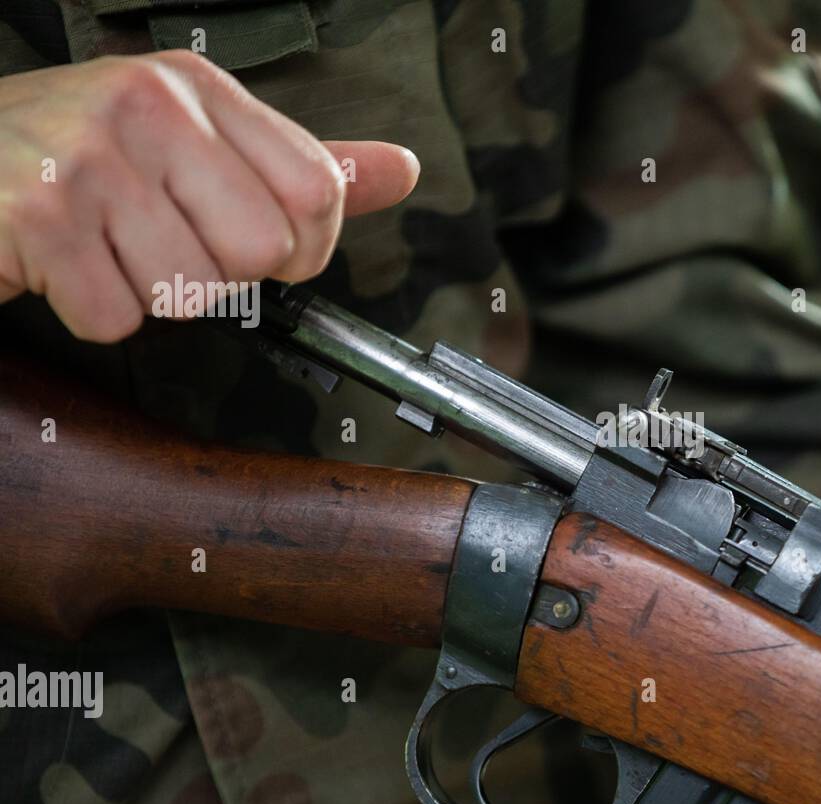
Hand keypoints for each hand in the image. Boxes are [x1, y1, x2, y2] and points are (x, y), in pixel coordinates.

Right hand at [0, 50, 419, 342]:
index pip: (317, 192)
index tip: (261, 248)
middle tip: (162, 243)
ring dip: (151, 295)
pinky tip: (70, 265)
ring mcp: (89, 157)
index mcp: (197, 89)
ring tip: (108, 248)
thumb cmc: (79, 159)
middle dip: (218, 275)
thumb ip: (301, 164)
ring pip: (191, 292)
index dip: (300, 248)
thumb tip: (401, 170)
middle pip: (260, 251)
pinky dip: (93, 312)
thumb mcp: (198, 142)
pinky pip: (117, 316)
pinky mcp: (39, 215)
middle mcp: (147, 107)